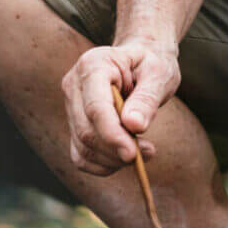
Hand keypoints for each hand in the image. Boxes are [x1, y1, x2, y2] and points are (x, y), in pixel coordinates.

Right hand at [60, 40, 178, 174]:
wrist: (140, 62)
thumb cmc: (150, 65)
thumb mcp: (158, 75)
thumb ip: (146, 99)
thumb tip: (134, 125)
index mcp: (92, 65)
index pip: (95, 107)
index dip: (112, 134)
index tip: (133, 154)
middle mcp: (73, 85)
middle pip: (86, 130)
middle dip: (115, 150)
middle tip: (148, 152)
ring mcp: (70, 106)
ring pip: (82, 146)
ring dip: (112, 159)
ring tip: (143, 152)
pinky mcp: (73, 124)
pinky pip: (80, 155)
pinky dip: (102, 165)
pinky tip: (124, 158)